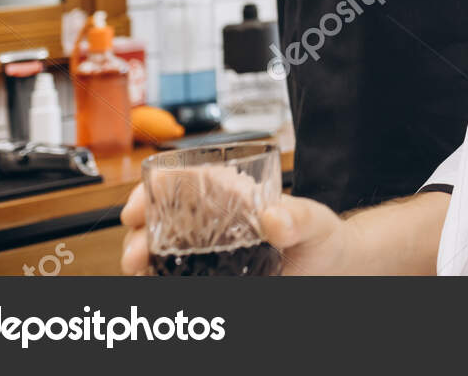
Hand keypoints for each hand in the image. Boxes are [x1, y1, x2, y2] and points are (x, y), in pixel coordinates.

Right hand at [119, 182, 353, 275]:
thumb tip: (273, 217)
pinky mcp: (212, 278)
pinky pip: (176, 277)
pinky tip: (153, 284)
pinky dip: (159, 280)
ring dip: (142, 258)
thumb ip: (298, 218)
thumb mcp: (315, 221)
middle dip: (138, 232)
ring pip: (161, 251)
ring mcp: (210, 253)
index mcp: (232, 197)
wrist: (332, 270)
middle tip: (135, 253)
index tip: (137, 206)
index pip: (183, 183)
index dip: (153, 190)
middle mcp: (213, 223)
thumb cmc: (322, 237)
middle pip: (161, 220)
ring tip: (140, 271)